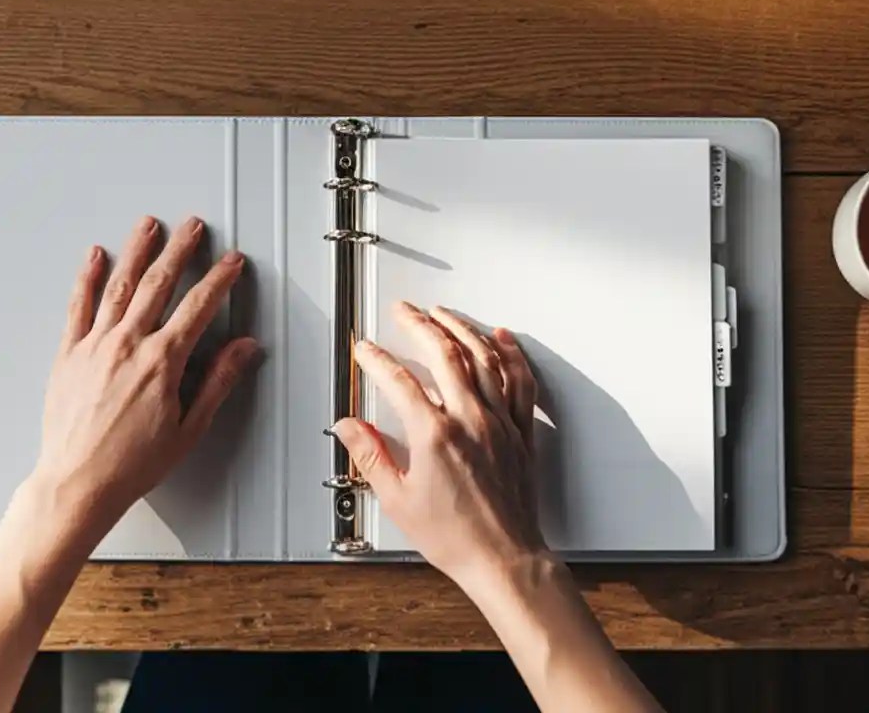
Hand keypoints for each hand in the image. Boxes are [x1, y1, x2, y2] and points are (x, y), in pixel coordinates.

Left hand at [32, 215, 258, 527]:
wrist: (78, 482)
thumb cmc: (132, 464)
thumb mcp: (189, 427)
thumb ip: (217, 381)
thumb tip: (244, 349)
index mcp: (162, 362)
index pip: (198, 307)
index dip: (219, 280)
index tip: (231, 263)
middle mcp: (127, 345)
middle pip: (159, 283)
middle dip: (181, 250)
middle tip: (193, 227)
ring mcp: (94, 346)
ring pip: (120, 285)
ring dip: (137, 251)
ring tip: (149, 226)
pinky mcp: (68, 354)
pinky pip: (79, 306)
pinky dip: (88, 278)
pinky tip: (95, 257)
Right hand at [331, 302, 545, 588]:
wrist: (503, 557)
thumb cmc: (456, 537)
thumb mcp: (398, 500)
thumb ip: (370, 456)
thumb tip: (348, 427)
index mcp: (435, 436)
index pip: (399, 382)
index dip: (378, 360)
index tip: (366, 350)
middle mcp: (471, 421)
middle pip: (444, 355)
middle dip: (420, 325)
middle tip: (405, 311)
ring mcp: (500, 422)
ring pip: (484, 358)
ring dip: (461, 329)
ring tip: (444, 314)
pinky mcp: (521, 431)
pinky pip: (520, 381)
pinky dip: (511, 354)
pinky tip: (501, 339)